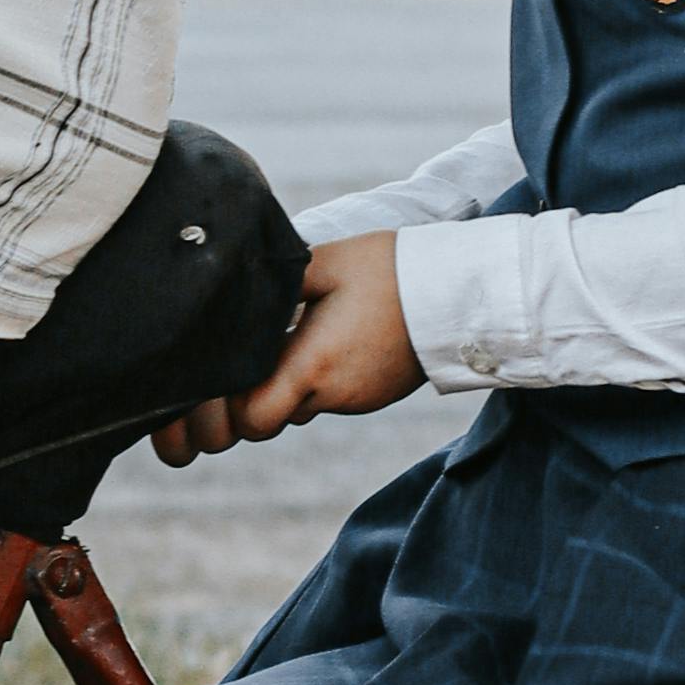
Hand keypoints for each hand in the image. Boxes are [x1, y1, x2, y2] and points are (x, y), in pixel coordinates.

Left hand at [153, 230, 424, 461]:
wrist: (458, 291)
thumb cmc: (388, 270)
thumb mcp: (321, 263)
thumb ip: (273, 282)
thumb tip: (234, 291)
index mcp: (312, 364)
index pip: (251, 418)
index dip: (229, 406)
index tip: (225, 373)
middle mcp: (332, 392)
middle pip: (267, 421)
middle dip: (248, 403)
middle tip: (247, 362)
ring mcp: (354, 399)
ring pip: (295, 409)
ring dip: (281, 387)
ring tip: (284, 344)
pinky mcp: (371, 394)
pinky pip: (325, 398)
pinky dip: (311, 382)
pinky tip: (319, 345)